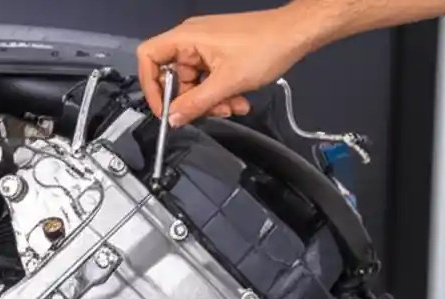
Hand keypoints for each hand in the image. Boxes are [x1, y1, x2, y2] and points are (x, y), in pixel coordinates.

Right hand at [137, 10, 317, 126]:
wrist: (296, 34)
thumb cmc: (266, 46)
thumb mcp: (227, 82)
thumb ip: (196, 103)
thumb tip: (173, 118)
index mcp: (186, 38)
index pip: (149, 58)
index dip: (151, 86)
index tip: (164, 109)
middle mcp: (192, 40)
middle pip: (173, 77)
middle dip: (191, 100)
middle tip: (206, 112)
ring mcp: (206, 47)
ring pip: (194, 83)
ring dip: (210, 101)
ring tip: (231, 106)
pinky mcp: (219, 54)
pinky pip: (209, 79)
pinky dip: (220, 93)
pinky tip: (238, 100)